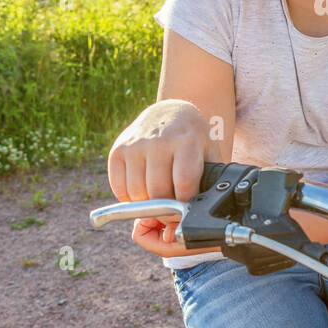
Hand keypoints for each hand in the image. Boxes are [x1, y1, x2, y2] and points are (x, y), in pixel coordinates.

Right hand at [107, 100, 222, 258]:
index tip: (186, 211)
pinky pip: (119, 189)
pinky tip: (143, 191)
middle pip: (158, 192)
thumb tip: (201, 215)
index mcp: (186, 141)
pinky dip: (130, 199)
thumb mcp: (209, 153)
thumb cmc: (193, 140)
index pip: (184, 184)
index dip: (185, 205)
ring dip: (148, 205)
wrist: (170, 113)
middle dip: (166, 210)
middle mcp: (158, 141)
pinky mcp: (118, 150)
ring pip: (137, 194)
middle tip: (172, 212)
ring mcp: (135, 145)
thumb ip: (208, 180)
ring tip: (159, 199)